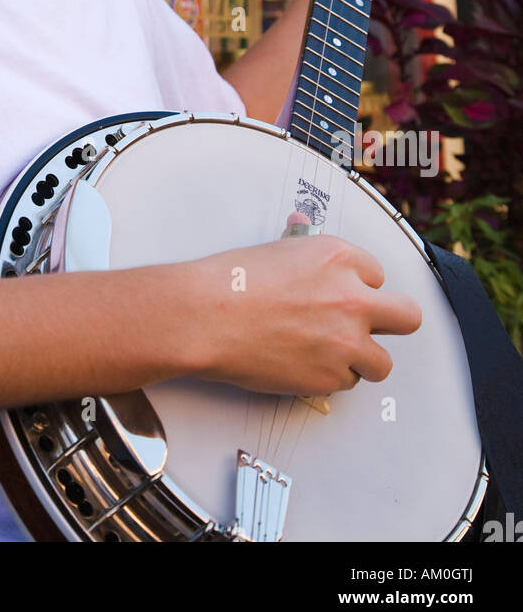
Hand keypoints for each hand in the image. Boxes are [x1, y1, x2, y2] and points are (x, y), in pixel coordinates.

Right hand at [181, 234, 421, 395]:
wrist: (205, 316)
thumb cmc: (231, 281)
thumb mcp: (274, 249)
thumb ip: (300, 243)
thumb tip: (301, 228)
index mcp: (339, 258)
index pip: (377, 274)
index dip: (359, 286)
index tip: (343, 293)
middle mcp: (352, 298)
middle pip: (406, 317)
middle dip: (390, 322)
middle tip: (367, 326)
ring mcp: (345, 341)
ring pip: (382, 362)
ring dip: (360, 358)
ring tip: (331, 354)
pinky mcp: (330, 377)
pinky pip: (347, 383)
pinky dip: (330, 378)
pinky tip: (303, 364)